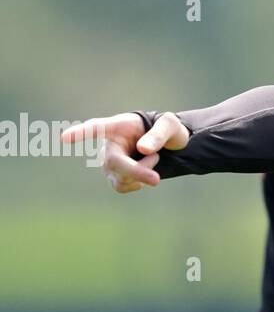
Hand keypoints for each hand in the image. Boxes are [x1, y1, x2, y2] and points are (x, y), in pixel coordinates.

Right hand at [60, 111, 188, 192]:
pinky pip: (124, 186)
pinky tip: (145, 171)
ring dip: (142, 173)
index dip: (80, 133)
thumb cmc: (165, 130)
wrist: (165, 145)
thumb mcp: (170, 126)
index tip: (65, 138)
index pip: (95, 128)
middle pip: (113, 162)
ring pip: (120, 178)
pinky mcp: (113, 177)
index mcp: (117, 126)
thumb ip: (159, 135)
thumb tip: (143, 150)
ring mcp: (108, 163)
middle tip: (156, 180)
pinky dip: (140, 182)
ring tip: (154, 158)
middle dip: (135, 171)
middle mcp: (107, 144)